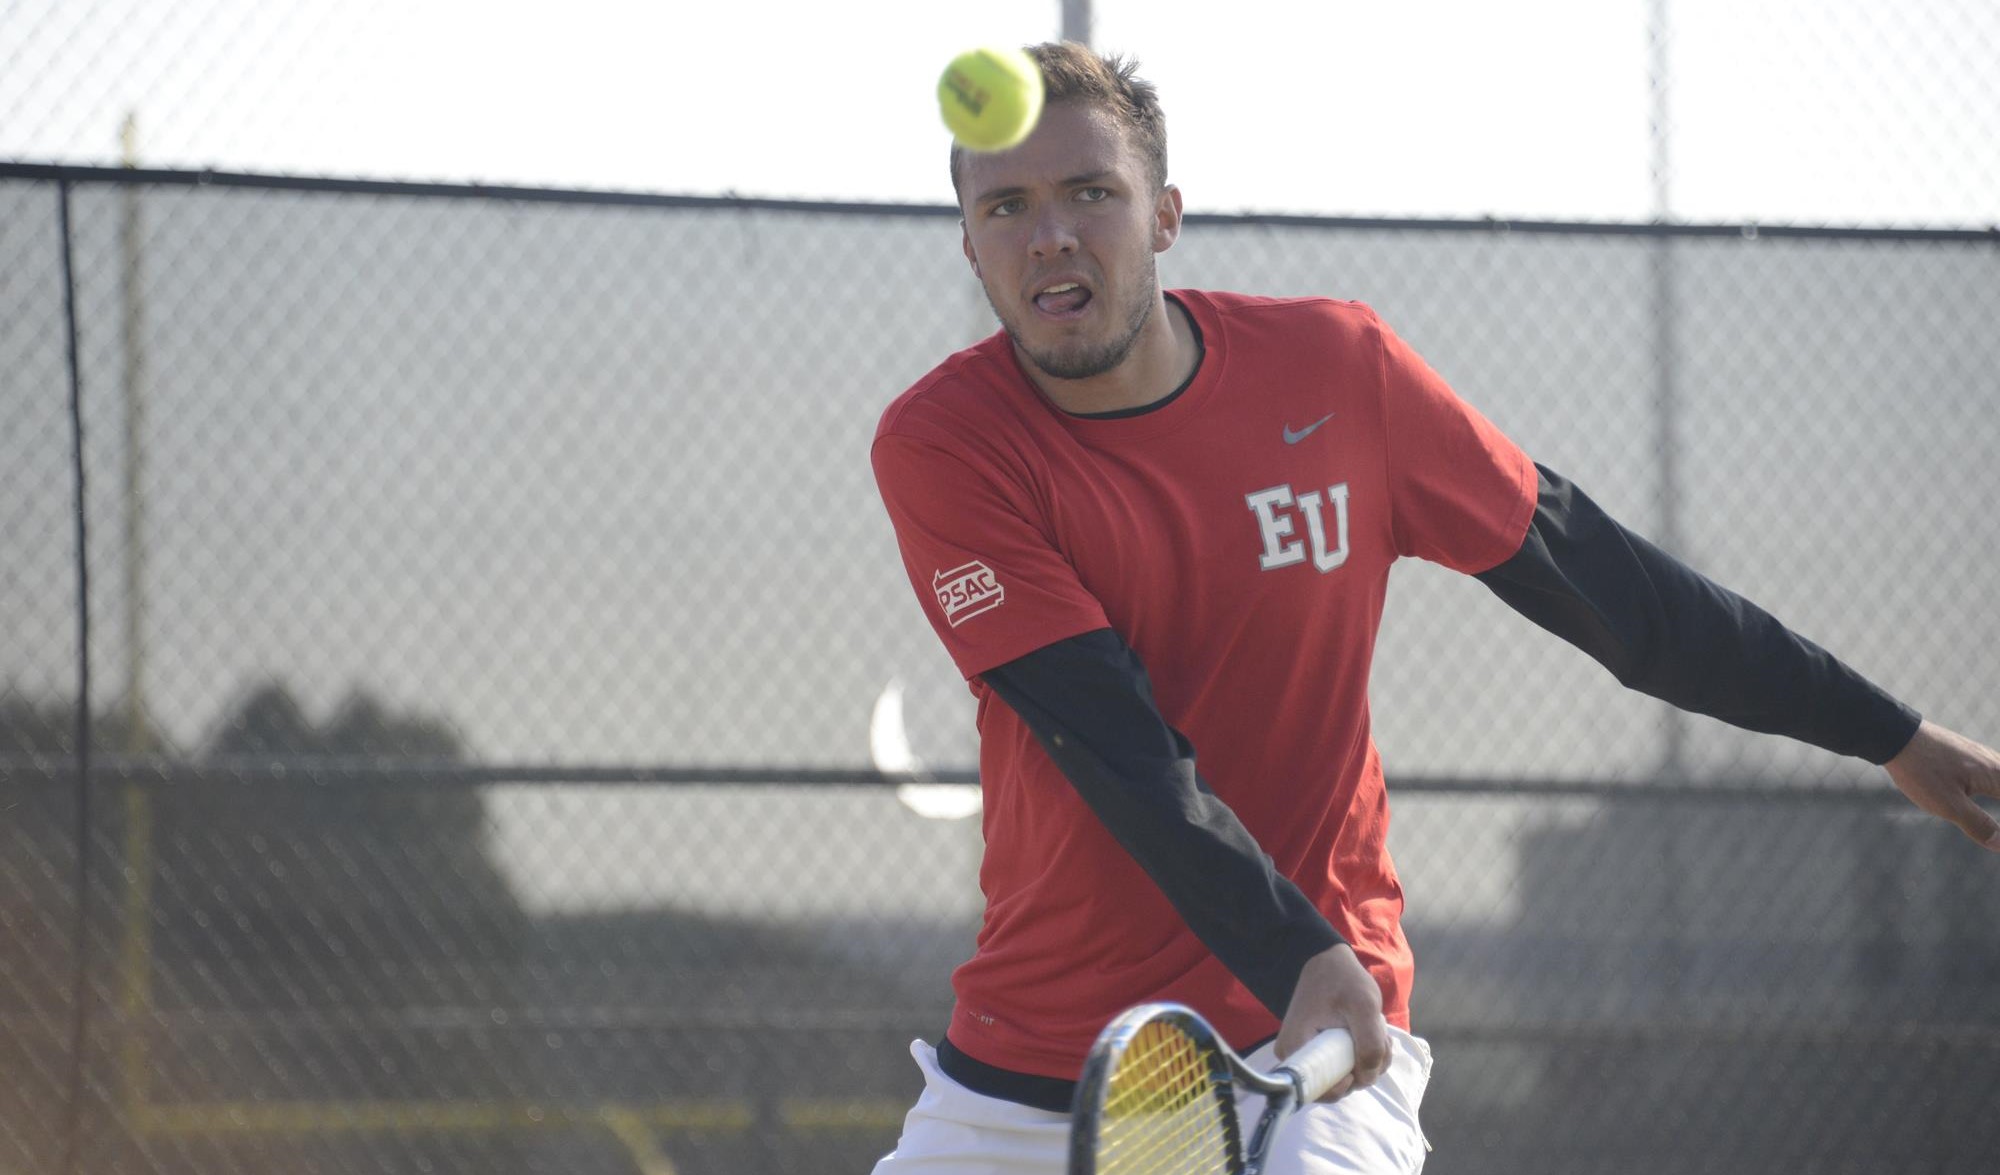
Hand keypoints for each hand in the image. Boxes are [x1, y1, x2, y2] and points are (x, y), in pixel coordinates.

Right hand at [1274, 944, 1390, 1101]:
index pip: (1319, 1089)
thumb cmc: (1342, 980)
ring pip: (1345, 1078)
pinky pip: (1344, 1068)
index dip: (1346, 1084)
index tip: (1363, 1061)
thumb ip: (1370, 1045)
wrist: (1329, 963)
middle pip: (1335, 1086)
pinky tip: (1370, 1034)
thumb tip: (1367, 1078)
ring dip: (1370, 1061)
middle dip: (1365, 1068)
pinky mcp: (1319, 1054)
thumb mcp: (1364, 1006)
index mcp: (1296, 1047)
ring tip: (1377, 1031)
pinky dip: (1363, 1056)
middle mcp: (1295, 1058)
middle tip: (1380, 1039)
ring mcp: (1307, 1057)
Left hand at [1884, 720, 1999, 850]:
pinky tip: (1992, 788)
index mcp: (1997, 776)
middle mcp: (1995, 762)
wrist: (1895, 735)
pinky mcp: (1968, 754)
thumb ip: (1977, 825)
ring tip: (1993, 815)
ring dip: (1999, 792)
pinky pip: (1995, 771)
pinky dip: (1997, 784)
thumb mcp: (1948, 804)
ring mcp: (1982, 756)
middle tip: (1998, 834)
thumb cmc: (1921, 771)